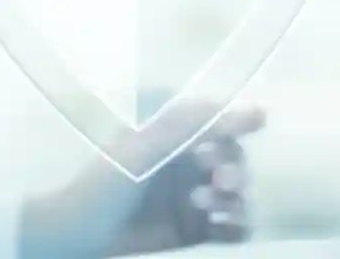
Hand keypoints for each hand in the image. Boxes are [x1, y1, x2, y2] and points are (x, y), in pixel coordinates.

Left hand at [22, 102, 265, 257]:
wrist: (81, 232)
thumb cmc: (105, 182)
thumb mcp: (143, 147)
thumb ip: (186, 125)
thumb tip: (235, 106)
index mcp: (173, 136)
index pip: (216, 123)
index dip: (236, 121)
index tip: (258, 122)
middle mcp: (187, 164)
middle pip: (232, 160)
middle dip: (233, 166)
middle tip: (221, 178)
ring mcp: (193, 197)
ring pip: (236, 194)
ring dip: (234, 197)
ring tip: (204, 203)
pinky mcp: (195, 229)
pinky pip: (232, 227)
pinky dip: (238, 225)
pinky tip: (226, 224)